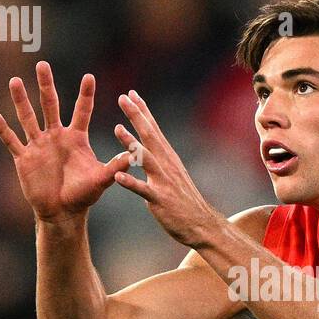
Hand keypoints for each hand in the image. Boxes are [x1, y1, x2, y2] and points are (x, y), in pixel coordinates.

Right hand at [0, 62, 130, 225]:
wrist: (61, 212)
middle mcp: (56, 136)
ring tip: (15, 81)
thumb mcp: (102, 179)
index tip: (89, 77)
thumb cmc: (83, 195)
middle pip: (50, 105)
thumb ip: (116, 166)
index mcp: (76, 137)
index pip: (82, 110)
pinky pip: (11, 140)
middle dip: (46, 85)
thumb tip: (134, 154)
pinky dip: (2, 129)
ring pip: (28, 117)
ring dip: (21, 100)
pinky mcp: (24, 157)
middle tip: (43, 64)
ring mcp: (38, 145)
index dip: (86, 94)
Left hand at [112, 90, 218, 247]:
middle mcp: (166, 164)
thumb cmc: (183, 199)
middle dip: (136, 115)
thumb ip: (159, 158)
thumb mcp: (171, 173)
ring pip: (146, 158)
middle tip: (122, 97)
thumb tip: (147, 144)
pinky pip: (143, 190)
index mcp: (167, 157)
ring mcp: (163, 181)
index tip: (131, 93)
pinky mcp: (160, 199)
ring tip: (116, 128)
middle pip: (149, 135)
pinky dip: (131, 182)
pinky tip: (117, 177)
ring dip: (131, 143)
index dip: (142, 110)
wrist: (201, 224)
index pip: (153, 129)